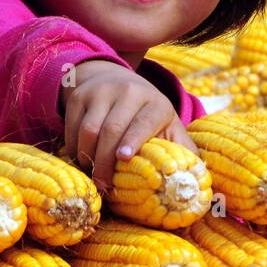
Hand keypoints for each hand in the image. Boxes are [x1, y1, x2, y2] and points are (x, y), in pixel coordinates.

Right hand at [61, 59, 199, 192]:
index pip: (143, 121)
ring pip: (88, 129)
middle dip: (105, 161)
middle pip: (111, 130)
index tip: (124, 158)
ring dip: (87, 156)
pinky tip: (82, 160)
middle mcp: (129, 92)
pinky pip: (72, 127)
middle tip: (104, 185)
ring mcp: (101, 92)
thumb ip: (182, 150)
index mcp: (156, 103)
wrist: (118, 82)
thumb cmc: (149, 116)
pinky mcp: (80, 96)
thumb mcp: (169, 127)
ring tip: (92, 175)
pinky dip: (73, 148)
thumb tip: (195, 178)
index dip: (133, 139)